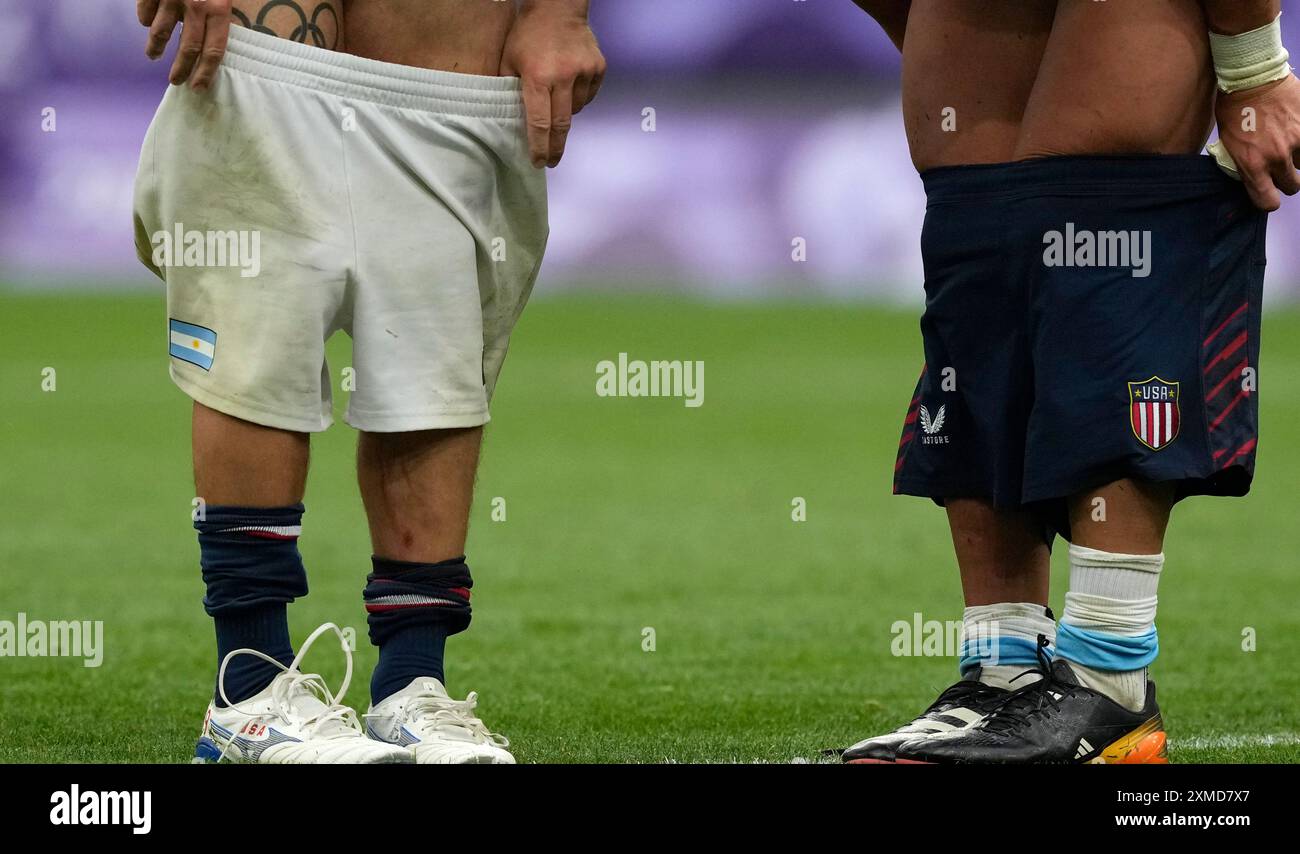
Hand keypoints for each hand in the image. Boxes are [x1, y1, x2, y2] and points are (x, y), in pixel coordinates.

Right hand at [138, 0, 232, 91]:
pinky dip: (145, 19)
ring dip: (156, 48)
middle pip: (189, 48)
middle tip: (175, 80)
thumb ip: (218, 13)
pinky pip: (145, 12)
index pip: (214, 50)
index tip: (198, 88)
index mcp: (219, 8)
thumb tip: (214, 42)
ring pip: (160, 32)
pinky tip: (147, 23)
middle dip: (181, 69)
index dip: (205, 73)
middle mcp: (196, 5)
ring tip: (154, 55)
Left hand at [499, 3, 605, 167]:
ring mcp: (584, 73)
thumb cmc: (527, 34)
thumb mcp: (509, 60)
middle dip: (556, 147)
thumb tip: (513, 119)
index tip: (539, 162)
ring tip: (556, 100)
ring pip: (576, 110)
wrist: (558, 7)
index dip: (540, 146)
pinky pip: (589, 96)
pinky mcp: (598, 69)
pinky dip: (578, 99)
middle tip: (552, 161)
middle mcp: (563, 77)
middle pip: (562, 125)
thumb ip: (510, 89)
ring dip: (565, 114)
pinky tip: (570, 86)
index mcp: (538, 77)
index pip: (540, 122)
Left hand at [1215, 73, 1299, 210]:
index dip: (1268, 200)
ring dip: (1297, 159)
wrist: (1252, 77)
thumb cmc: (1233, 109)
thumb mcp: (1228, 143)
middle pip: (1292, 186)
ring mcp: (1297, 140)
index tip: (1268, 194)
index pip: (1267, 201)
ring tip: (1289, 145)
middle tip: (1280, 167)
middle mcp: (1277, 157)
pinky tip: (1295, 131)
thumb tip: (1253, 176)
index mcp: (1252, 165)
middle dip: (1286, 179)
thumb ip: (1244, 163)